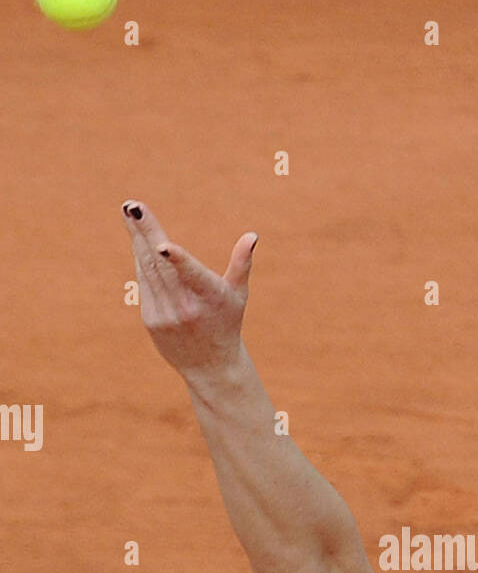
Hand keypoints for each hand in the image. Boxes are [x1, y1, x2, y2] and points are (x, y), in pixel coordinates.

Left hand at [121, 200, 257, 376]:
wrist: (210, 366)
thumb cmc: (227, 322)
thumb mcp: (238, 295)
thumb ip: (242, 264)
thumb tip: (252, 236)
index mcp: (209, 297)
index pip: (191, 275)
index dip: (177, 260)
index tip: (162, 244)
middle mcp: (185, 307)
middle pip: (160, 263)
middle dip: (144, 232)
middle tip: (132, 206)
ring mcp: (165, 314)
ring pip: (147, 268)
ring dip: (137, 239)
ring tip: (129, 213)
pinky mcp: (151, 320)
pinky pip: (144, 282)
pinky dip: (141, 259)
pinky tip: (138, 241)